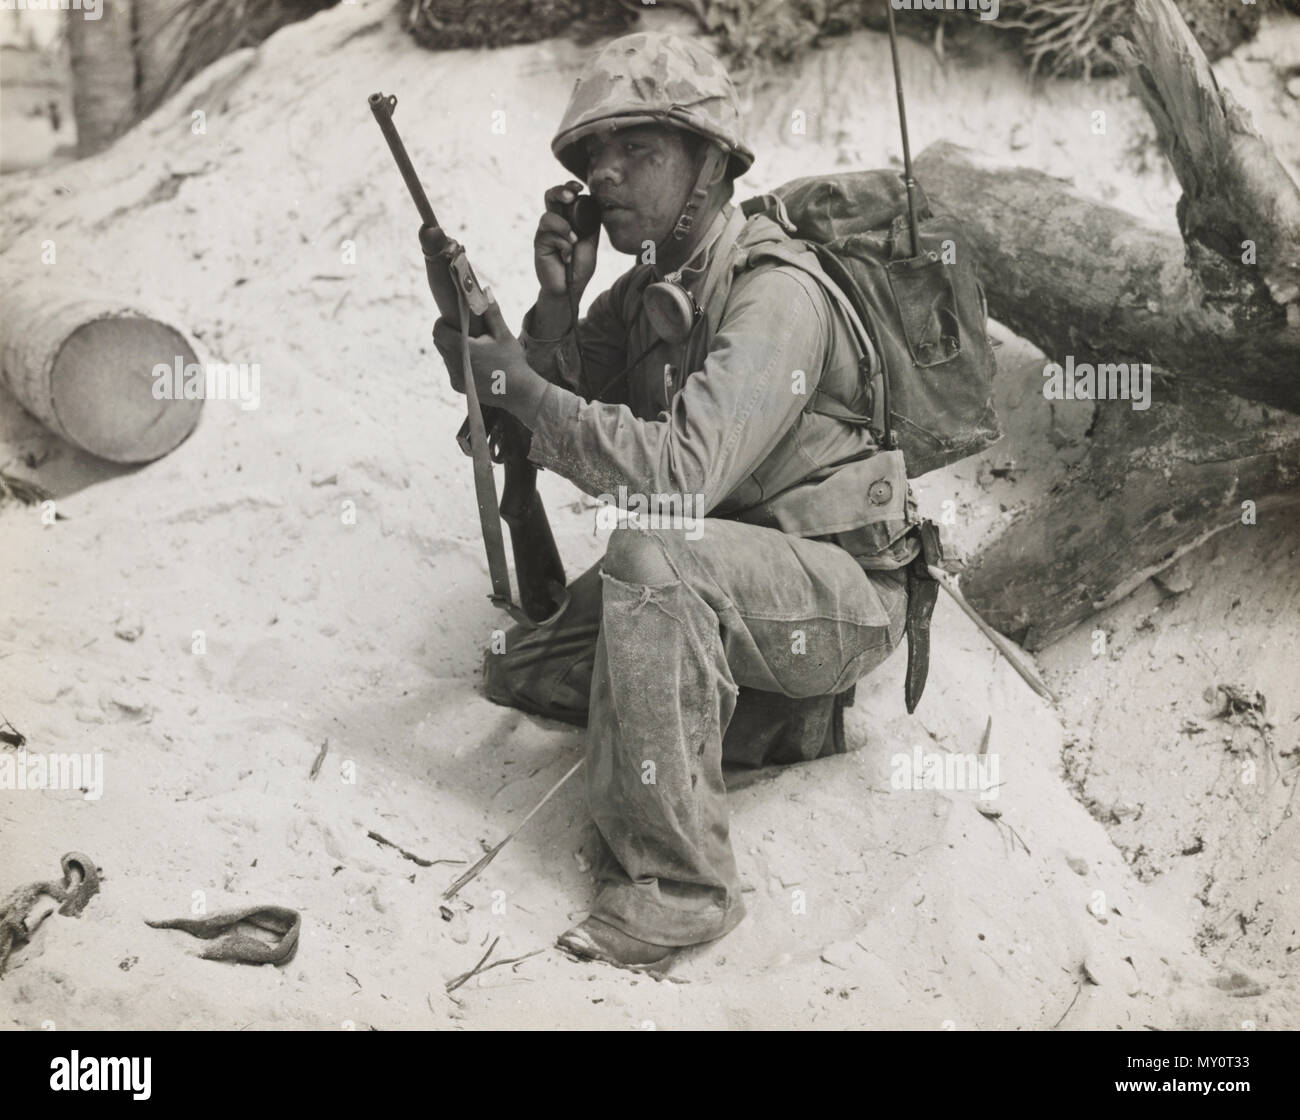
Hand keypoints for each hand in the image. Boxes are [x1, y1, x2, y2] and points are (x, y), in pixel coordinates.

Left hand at [432, 294, 532, 407]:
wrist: (520, 392)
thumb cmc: (513, 361)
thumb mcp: (504, 334)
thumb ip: (492, 312)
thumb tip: (485, 290)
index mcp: (463, 350)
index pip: (438, 331)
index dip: (443, 322)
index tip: (454, 319)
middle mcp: (455, 365)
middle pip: (439, 342)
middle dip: (447, 333)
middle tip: (464, 330)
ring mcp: (455, 377)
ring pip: (444, 355)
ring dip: (452, 347)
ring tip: (471, 345)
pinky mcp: (458, 386)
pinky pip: (451, 368)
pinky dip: (457, 361)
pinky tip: (474, 361)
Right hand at [536, 181, 598, 300]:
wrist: (570, 287)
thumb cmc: (579, 265)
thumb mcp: (590, 242)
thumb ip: (590, 223)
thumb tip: (594, 203)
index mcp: (567, 218)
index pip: (564, 196)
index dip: (569, 187)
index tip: (580, 187)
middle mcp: (554, 222)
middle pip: (550, 196)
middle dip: (560, 192)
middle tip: (570, 197)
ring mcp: (545, 232)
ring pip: (548, 216)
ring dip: (564, 227)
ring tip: (573, 241)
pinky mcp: (539, 243)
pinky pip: (549, 235)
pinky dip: (562, 244)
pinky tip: (566, 256)